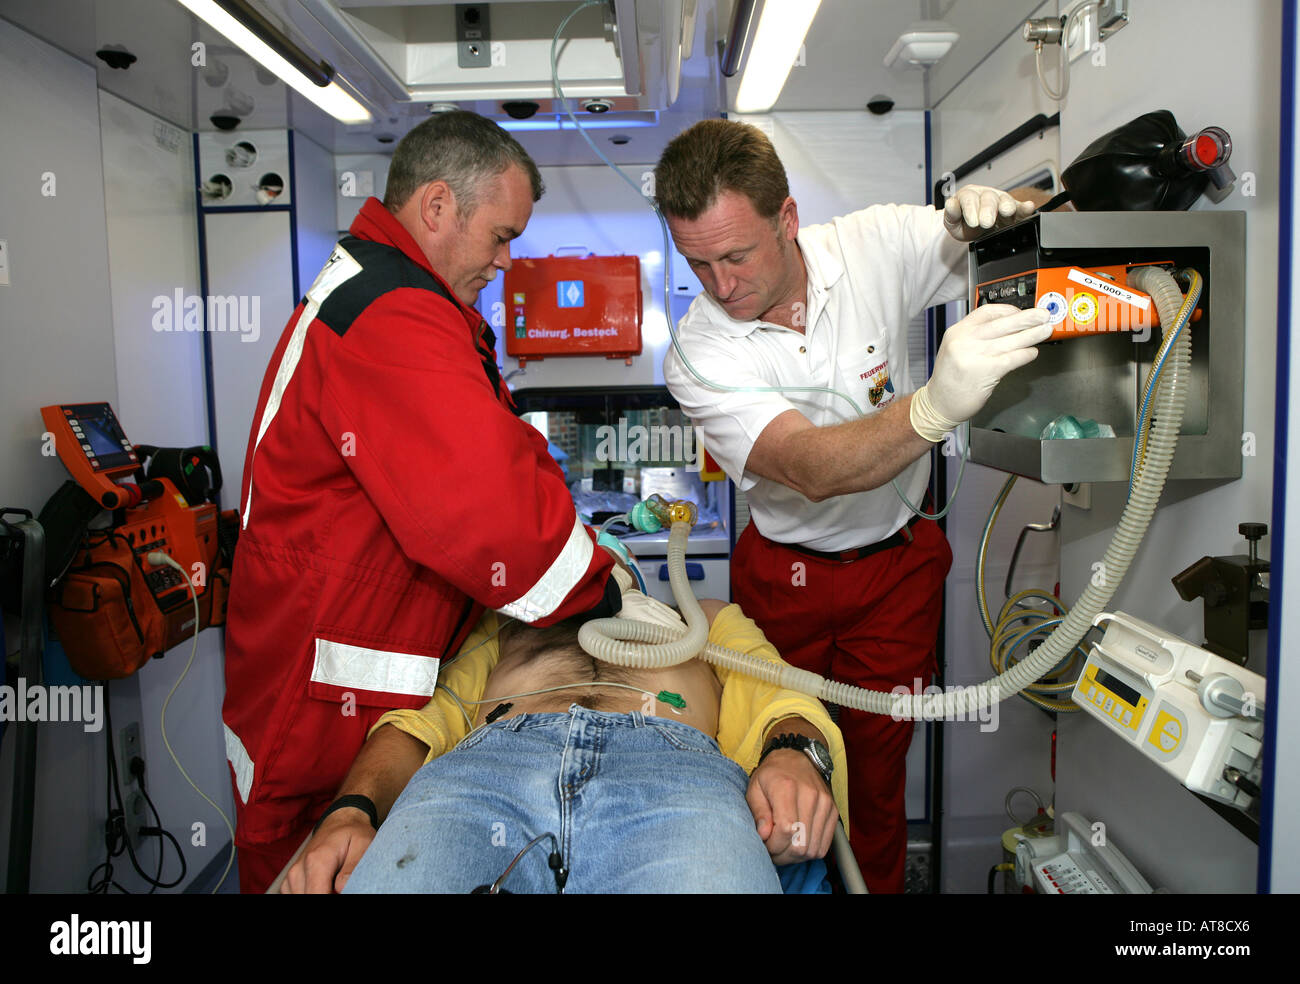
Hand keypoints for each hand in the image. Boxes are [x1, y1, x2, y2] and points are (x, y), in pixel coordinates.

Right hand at [280, 809, 375, 893]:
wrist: (338, 823)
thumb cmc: (352, 833)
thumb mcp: (363, 844)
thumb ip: (353, 868)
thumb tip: (342, 888)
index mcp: (317, 860)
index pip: (317, 896)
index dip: (333, 899)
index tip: (345, 891)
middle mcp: (299, 869)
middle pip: (309, 900)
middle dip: (329, 897)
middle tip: (343, 886)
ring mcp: (292, 876)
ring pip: (303, 900)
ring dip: (321, 894)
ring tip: (335, 883)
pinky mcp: (289, 882)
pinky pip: (297, 896)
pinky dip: (313, 893)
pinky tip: (325, 885)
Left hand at [746, 750, 837, 864]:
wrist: (797, 757)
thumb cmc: (772, 775)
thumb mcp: (755, 788)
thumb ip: (758, 813)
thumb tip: (764, 835)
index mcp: (786, 787)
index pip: (785, 830)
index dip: (773, 845)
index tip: (765, 844)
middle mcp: (810, 795)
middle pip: (801, 844)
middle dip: (784, 855)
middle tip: (773, 850)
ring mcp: (825, 804)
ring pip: (813, 848)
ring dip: (796, 856)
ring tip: (784, 847)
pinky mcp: (833, 811)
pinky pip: (824, 845)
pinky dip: (810, 851)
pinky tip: (797, 844)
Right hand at [913, 304, 1053, 438]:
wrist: (939, 404)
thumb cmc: (950, 379)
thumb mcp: (956, 349)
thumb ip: (977, 337)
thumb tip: (1009, 328)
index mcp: (957, 332)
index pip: (986, 312)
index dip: (1008, 310)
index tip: (1021, 311)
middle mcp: (964, 341)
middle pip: (1001, 324)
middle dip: (1026, 318)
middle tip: (1043, 315)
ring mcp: (974, 356)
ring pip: (1010, 341)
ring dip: (1031, 335)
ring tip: (1045, 331)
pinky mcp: (985, 372)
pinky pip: (1011, 359)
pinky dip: (1024, 355)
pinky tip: (1032, 353)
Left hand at [943, 184, 1036, 241]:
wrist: (974, 229)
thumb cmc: (963, 223)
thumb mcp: (952, 222)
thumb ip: (951, 214)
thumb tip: (950, 204)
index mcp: (968, 195)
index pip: (969, 199)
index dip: (971, 210)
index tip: (973, 222)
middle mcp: (985, 195)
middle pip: (988, 199)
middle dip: (988, 210)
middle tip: (986, 222)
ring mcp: (1000, 201)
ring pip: (1004, 201)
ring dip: (1007, 206)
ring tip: (1007, 212)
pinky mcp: (1013, 210)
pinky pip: (1019, 208)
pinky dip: (1025, 208)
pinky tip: (1029, 207)